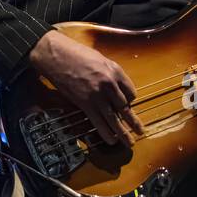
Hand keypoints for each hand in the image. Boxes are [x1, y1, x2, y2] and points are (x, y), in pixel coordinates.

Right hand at [28, 30, 144, 145]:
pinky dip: (106, 133)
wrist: (57, 56)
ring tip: (130, 142)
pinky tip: (111, 140)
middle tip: (140, 131)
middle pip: (125, 107)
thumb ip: (110, 73)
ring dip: (123, 133)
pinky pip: (99, 121)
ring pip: (114, 118)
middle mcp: (110, 84)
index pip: (131, 92)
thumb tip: (116, 87)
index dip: (129, 100)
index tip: (127, 105)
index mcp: (116, 71)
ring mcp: (98, 95)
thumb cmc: (77, 54)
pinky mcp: (85, 103)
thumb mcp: (101, 59)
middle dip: (132, 121)